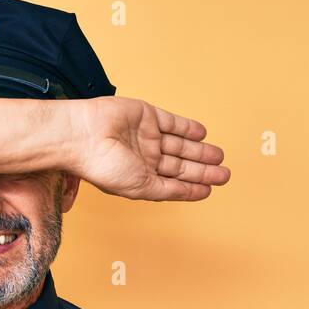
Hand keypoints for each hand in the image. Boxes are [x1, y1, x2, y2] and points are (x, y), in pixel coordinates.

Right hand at [70, 97, 229, 201]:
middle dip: (202, 170)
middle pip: (180, 165)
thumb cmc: (104, 167)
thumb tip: (193, 192)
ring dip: (199, 151)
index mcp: (140, 178)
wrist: (85, 136)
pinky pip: (172, 123)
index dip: (193, 187)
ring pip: (180, 145)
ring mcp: (146, 137)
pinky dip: (187, 128)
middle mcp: (144, 158)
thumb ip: (168, 190)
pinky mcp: (146, 116)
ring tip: (219, 156)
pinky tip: (202, 134)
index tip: (211, 189)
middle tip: (224, 173)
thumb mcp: (141, 187)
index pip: (173, 184)